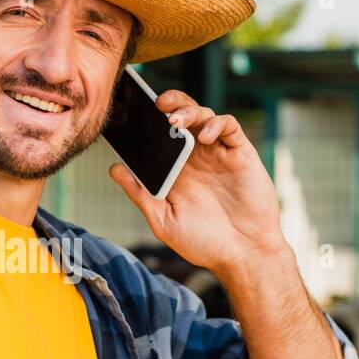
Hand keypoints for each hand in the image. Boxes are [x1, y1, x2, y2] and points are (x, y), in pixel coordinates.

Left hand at [109, 89, 285, 280]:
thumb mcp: (164, 221)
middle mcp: (195, 157)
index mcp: (174, 170)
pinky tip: (204, 136)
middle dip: (170, 103)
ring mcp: (218, 153)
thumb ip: (141, 194)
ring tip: (177, 121)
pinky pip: (228, 126)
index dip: (146, 120)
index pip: (158, 135)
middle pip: (181, 116)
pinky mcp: (240, 153)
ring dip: (189, 110)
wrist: (243, 254)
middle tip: (158, 105)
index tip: (131, 110)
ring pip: (203, 115)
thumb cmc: (203, 242)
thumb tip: (115, 169)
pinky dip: (215, 123)